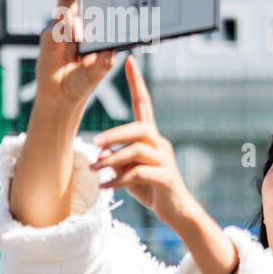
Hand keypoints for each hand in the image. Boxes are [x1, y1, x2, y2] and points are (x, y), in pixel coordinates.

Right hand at [35, 0, 121, 113]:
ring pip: (67, 2)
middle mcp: (83, 18)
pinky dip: (62, 27)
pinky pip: (55, 22)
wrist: (62, 94)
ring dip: (73, 13)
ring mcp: (65, 23)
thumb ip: (104, 61)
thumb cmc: (85, 80)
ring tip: (78, 35)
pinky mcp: (49, 33)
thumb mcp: (99, 71)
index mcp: (101, 23)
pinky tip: (68, 37)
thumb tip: (112, 51)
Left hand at [91, 55, 199, 232]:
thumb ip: (117, 159)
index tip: (129, 62)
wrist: (177, 212)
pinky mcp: (166, 178)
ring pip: (137, 151)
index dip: (137, 84)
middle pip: (139, 128)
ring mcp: (165, 161)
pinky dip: (119, 180)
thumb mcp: (129, 170)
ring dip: (113, 160)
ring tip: (96, 171)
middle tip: (95, 144)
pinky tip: (107, 187)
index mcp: (151, 138)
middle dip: (115, 134)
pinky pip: (138, 174)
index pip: (144, 104)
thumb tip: (100, 156)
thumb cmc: (151, 188)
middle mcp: (160, 144)